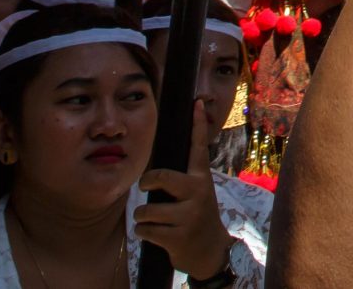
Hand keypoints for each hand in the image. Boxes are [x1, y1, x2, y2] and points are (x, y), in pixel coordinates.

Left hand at [137, 99, 232, 278]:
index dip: (196, 124)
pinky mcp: (178, 236)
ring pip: (146, 210)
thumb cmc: (195, 215)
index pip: (198, 147)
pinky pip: (145, 230)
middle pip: (161, 177)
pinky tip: (156, 235)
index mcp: (201, 178)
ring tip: (153, 220)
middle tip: (144, 186)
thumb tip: (159, 160)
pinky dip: (144, 233)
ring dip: (142, 217)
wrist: (210, 251)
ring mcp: (188, 215)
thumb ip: (181, 177)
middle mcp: (197, 193)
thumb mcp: (195, 193)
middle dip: (146, 182)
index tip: (195, 102)